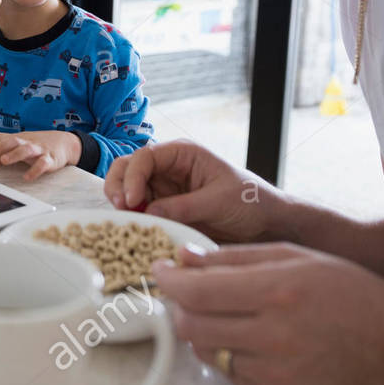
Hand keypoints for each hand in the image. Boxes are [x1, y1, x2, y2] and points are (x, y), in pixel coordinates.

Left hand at [0, 130, 80, 180]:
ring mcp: (38, 150)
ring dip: (14, 155)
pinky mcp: (50, 159)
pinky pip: (42, 164)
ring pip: (25, 150)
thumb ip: (5, 154)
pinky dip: (35, 170)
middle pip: (11, 141)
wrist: (64, 142)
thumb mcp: (19, 148)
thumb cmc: (37, 145)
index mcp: (15, 139)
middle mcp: (25, 142)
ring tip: (3, 161)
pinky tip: (27, 177)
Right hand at [103, 139, 279, 243]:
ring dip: (121, 203)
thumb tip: (149, 212)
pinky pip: (139, 211)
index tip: (131, 200)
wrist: (265, 223)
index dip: (132, 176)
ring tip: (125, 221)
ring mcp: (163, 189)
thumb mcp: (218, 202)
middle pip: (127, 168)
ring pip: (127, 189)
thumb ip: (183, 206)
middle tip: (120, 208)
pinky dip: (132, 219)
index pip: (145, 157)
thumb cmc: (249, 201)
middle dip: (118, 185)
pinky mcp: (163, 210)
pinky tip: (134, 229)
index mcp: (182, 154)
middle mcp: (168, 168)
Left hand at [154, 243, 383, 384]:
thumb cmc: (344, 291)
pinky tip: (258, 344)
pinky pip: (231, 377)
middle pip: (191, 327)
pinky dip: (232, 358)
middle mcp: (273, 336)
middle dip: (180, 309)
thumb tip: (182, 258)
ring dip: (205, 334)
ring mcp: (275, 374)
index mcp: (277, 292)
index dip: (168, 282)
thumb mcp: (293, 258)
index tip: (159, 272)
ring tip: (231, 318)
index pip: (198, 292)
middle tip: (187, 297)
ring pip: (206, 354)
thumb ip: (233, 258)